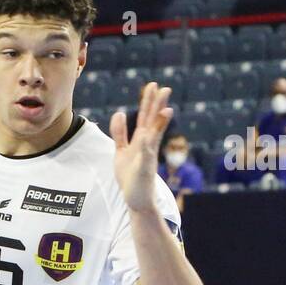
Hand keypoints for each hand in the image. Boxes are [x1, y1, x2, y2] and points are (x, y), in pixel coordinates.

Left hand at [110, 82, 172, 212]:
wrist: (137, 199)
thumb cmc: (130, 176)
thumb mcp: (121, 150)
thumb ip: (120, 133)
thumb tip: (119, 113)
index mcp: (142, 140)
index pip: (146, 117)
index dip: (148, 101)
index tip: (153, 85)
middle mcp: (148, 146)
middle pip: (152, 121)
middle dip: (157, 105)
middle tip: (164, 87)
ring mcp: (148, 156)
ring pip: (154, 135)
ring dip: (159, 122)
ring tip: (166, 108)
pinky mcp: (145, 168)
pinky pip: (146, 155)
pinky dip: (147, 144)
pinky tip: (147, 134)